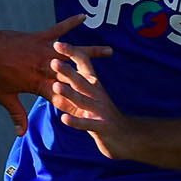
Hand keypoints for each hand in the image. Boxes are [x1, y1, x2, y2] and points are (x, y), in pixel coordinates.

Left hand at [0, 16, 112, 135]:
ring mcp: (45, 52)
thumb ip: (16, 115)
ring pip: (73, 53)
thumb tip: (21, 134)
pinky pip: (58, 29)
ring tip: (109, 51)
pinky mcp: (41, 38)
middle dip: (91, 80)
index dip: (75, 102)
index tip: (91, 108)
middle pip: (74, 76)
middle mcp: (47, 68)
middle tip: (108, 84)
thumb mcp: (4, 96)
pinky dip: (70, 22)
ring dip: (92, 51)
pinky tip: (83, 17)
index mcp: (40, 84)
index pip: (61, 96)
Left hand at [49, 38, 131, 157]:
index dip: (72, 53)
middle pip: (81, 80)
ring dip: (69, 93)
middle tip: (53, 61)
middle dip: (67, 71)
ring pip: (83, 100)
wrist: (127, 137)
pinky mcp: (101, 127)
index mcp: (94, 86)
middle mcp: (98, 95)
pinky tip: (64, 118)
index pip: (84, 65)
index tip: (57, 43)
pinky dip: (76, 121)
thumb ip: (73, 95)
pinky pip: (86, 124)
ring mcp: (100, 111)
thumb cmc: (103, 118)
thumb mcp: (89, 103)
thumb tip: (56, 86)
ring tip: (56, 87)